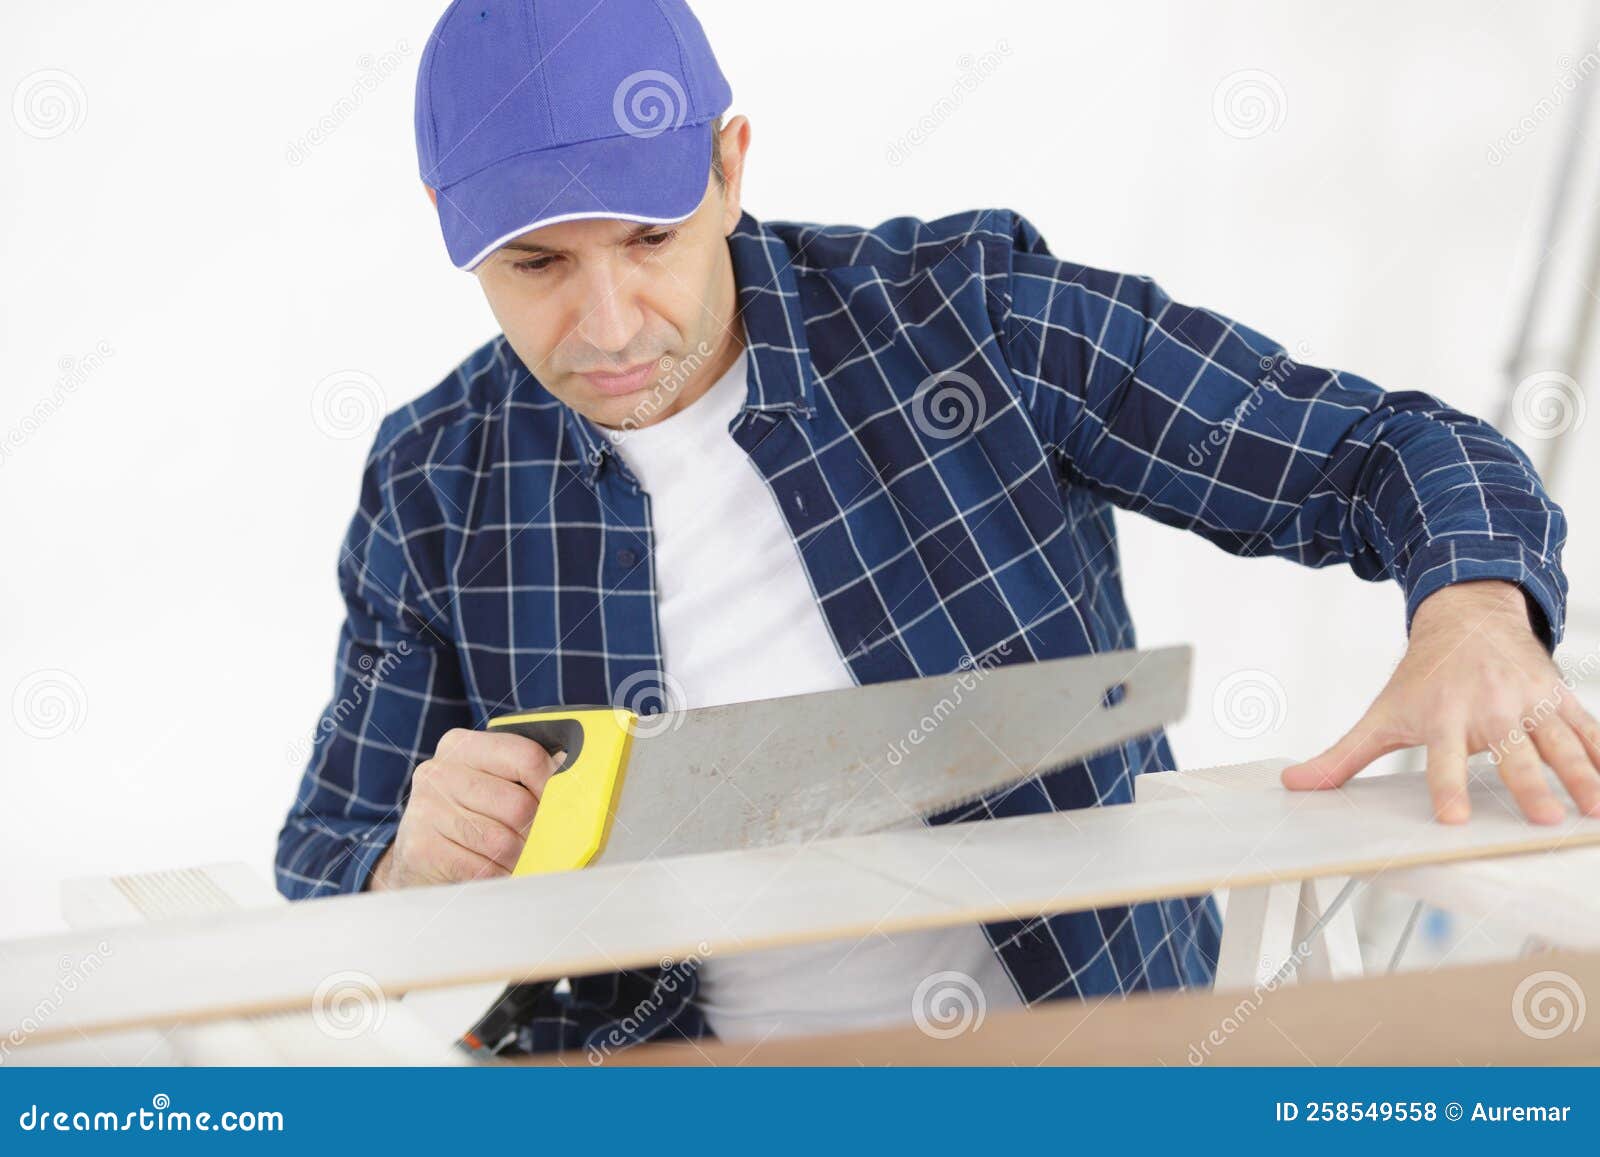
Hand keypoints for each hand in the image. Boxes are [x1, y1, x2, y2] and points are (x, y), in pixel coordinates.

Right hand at [368, 728, 562, 889]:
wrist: (418, 860)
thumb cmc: (466, 817)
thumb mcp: (491, 784)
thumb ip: (525, 774)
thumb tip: (570, 767)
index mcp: (460, 746)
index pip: (525, 756)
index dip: (553, 784)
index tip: (564, 802)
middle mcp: (438, 772)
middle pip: (518, 804)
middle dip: (534, 831)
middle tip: (535, 841)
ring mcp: (425, 811)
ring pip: (502, 841)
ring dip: (517, 858)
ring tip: (512, 858)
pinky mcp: (421, 849)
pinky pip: (482, 869)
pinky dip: (496, 877)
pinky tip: (492, 872)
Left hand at [1282, 580, 1599, 823]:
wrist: (1466, 618)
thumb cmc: (1423, 676)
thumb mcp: (1382, 713)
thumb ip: (1342, 757)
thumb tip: (1293, 785)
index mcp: (1444, 716)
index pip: (1444, 759)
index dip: (1449, 788)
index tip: (1456, 820)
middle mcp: (1490, 708)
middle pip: (1511, 753)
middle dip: (1529, 785)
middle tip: (1545, 819)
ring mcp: (1528, 701)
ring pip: (1559, 741)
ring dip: (1580, 776)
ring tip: (1594, 811)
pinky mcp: (1556, 697)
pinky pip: (1588, 728)